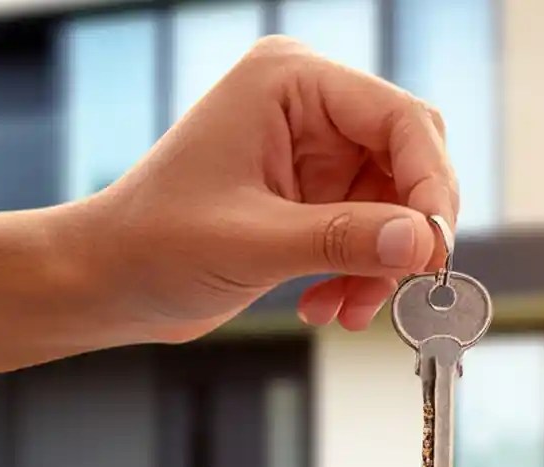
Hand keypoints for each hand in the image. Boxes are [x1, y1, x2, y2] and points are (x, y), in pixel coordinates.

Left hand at [75, 35, 456, 341]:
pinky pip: (376, 233)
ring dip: (383, 265)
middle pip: (411, 158)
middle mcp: (312, 106)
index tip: (434, 247)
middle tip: (407, 280)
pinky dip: (363, 274)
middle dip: (409, 228)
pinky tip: (328, 305)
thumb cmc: (153, 244)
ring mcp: (318, 152)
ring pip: (399, 205)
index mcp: (291, 82)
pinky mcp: (318, 195)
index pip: (399, 118)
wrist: (109, 283)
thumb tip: (423, 243)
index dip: (430, 183)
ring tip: (348, 308)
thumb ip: (343, 239)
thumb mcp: (251, 243)